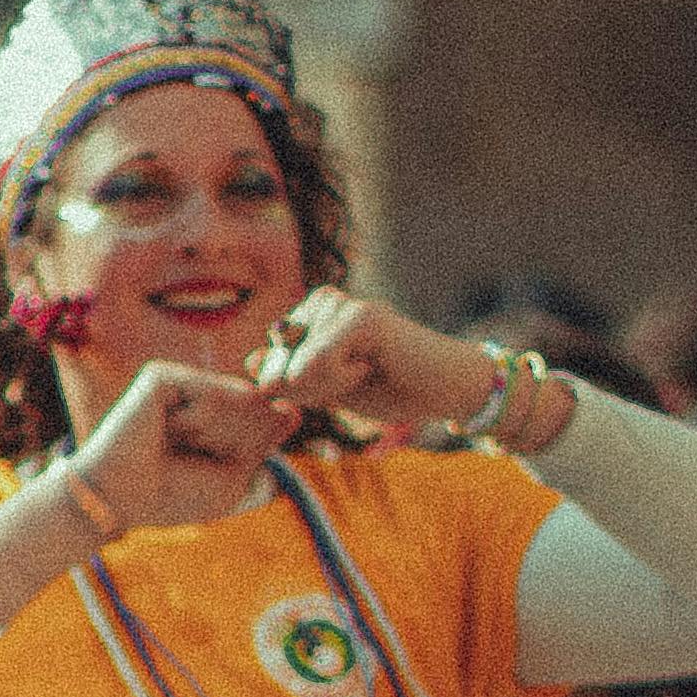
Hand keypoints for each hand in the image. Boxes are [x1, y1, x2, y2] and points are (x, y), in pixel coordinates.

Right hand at [52, 352, 303, 540]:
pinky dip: (201, 415)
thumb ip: (264, 445)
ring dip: (219, 431)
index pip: (268, 416)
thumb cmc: (173, 496)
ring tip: (179, 445)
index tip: (234, 457)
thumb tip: (293, 411)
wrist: (120, 500)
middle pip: (258, 406)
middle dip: (243, 436)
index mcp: (215, 425)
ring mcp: (180, 385)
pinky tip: (174, 429)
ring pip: (239, 396)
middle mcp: (199, 400)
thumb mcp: (234, 478)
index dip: (269, 434)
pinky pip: (209, 387)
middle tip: (197, 454)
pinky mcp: (161, 377)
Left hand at [255, 289, 572, 464]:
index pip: (268, 368)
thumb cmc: (390, 388)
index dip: (300, 395)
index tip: (341, 385)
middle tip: (358, 378)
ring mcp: (339, 304)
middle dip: (312, 392)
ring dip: (330, 387)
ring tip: (368, 370)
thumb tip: (249, 360)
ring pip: (296, 370)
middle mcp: (321, 302)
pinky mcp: (360, 316)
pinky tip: (372, 366)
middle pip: (278, 370)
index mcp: (310, 317)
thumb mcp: (327, 390)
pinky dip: (342, 381)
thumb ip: (289, 377)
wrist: (446, 388)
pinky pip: (317, 364)